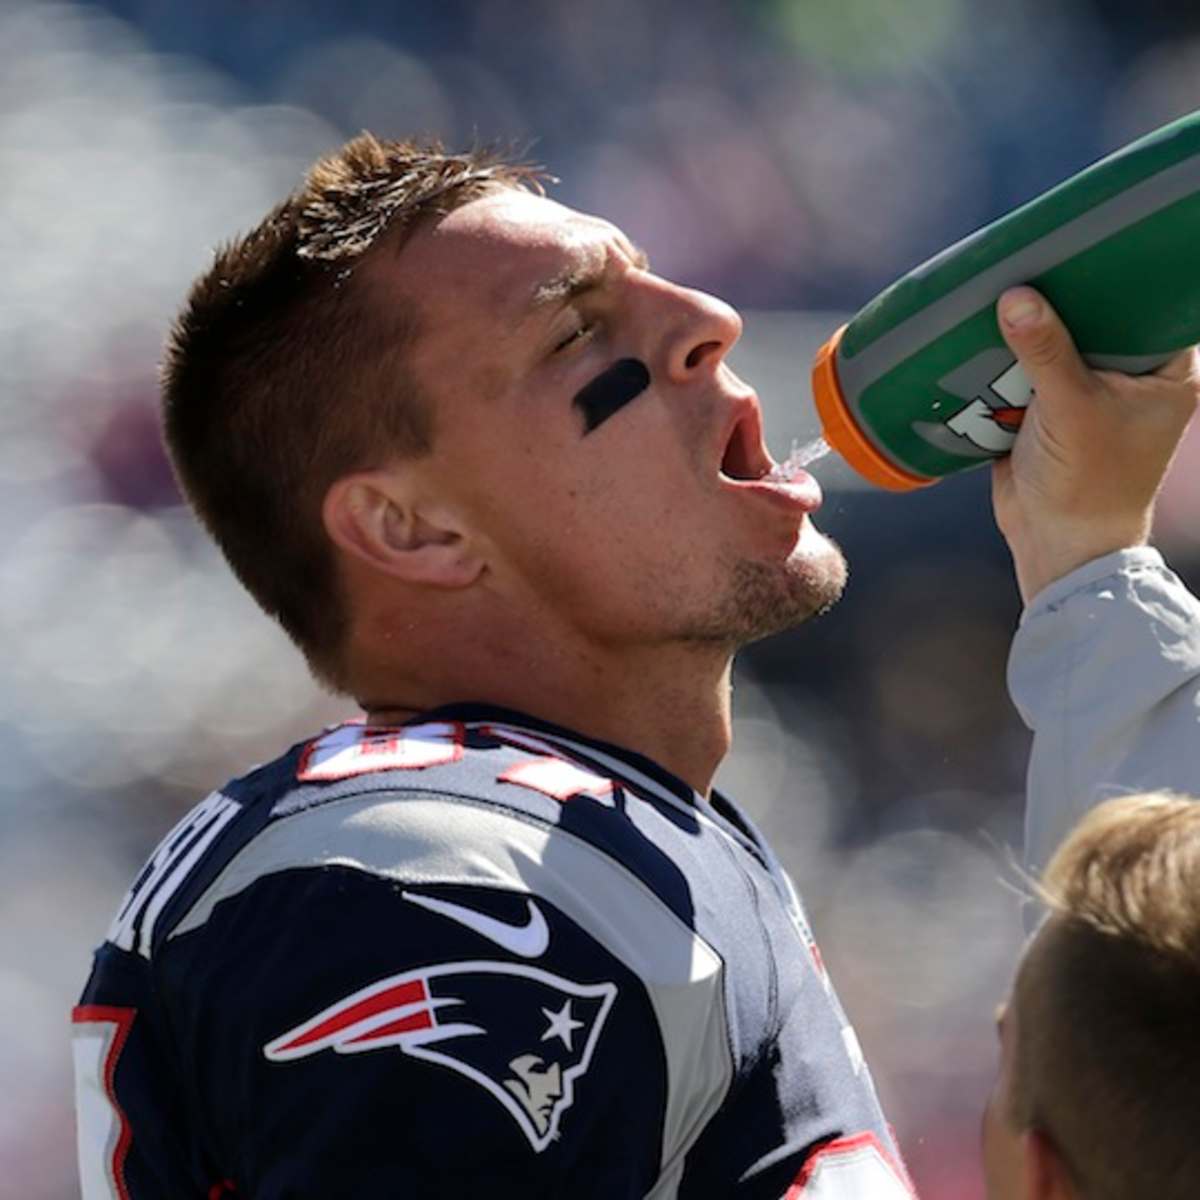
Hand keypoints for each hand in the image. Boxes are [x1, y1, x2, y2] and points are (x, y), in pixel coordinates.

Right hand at [990, 286, 1199, 603]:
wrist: (1056, 544)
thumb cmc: (1090, 483)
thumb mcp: (1073, 409)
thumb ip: (1046, 351)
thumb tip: (1015, 296)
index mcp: (1166, 370)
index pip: (1151, 301)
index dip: (1122, 270)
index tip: (1090, 237)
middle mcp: (1130, 374)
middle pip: (1096, 316)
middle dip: (1064, 296)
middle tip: (1037, 255)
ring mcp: (1087, 392)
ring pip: (1057, 340)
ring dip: (1029, 327)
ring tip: (1004, 285)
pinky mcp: (1047, 409)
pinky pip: (1026, 369)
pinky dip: (1006, 357)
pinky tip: (985, 330)